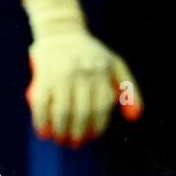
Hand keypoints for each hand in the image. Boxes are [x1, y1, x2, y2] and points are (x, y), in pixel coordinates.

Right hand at [22, 0, 142, 145]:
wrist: (61, 31)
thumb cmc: (91, 54)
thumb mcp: (115, 65)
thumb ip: (129, 89)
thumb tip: (134, 118)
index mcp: (102, 72)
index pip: (102, 107)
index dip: (97, 128)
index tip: (90, 138)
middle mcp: (83, 73)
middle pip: (82, 113)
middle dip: (79, 134)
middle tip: (74, 144)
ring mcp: (62, 74)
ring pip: (62, 111)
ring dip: (61, 132)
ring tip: (60, 140)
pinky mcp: (44, 75)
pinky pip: (41, 103)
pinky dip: (41, 121)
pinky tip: (43, 133)